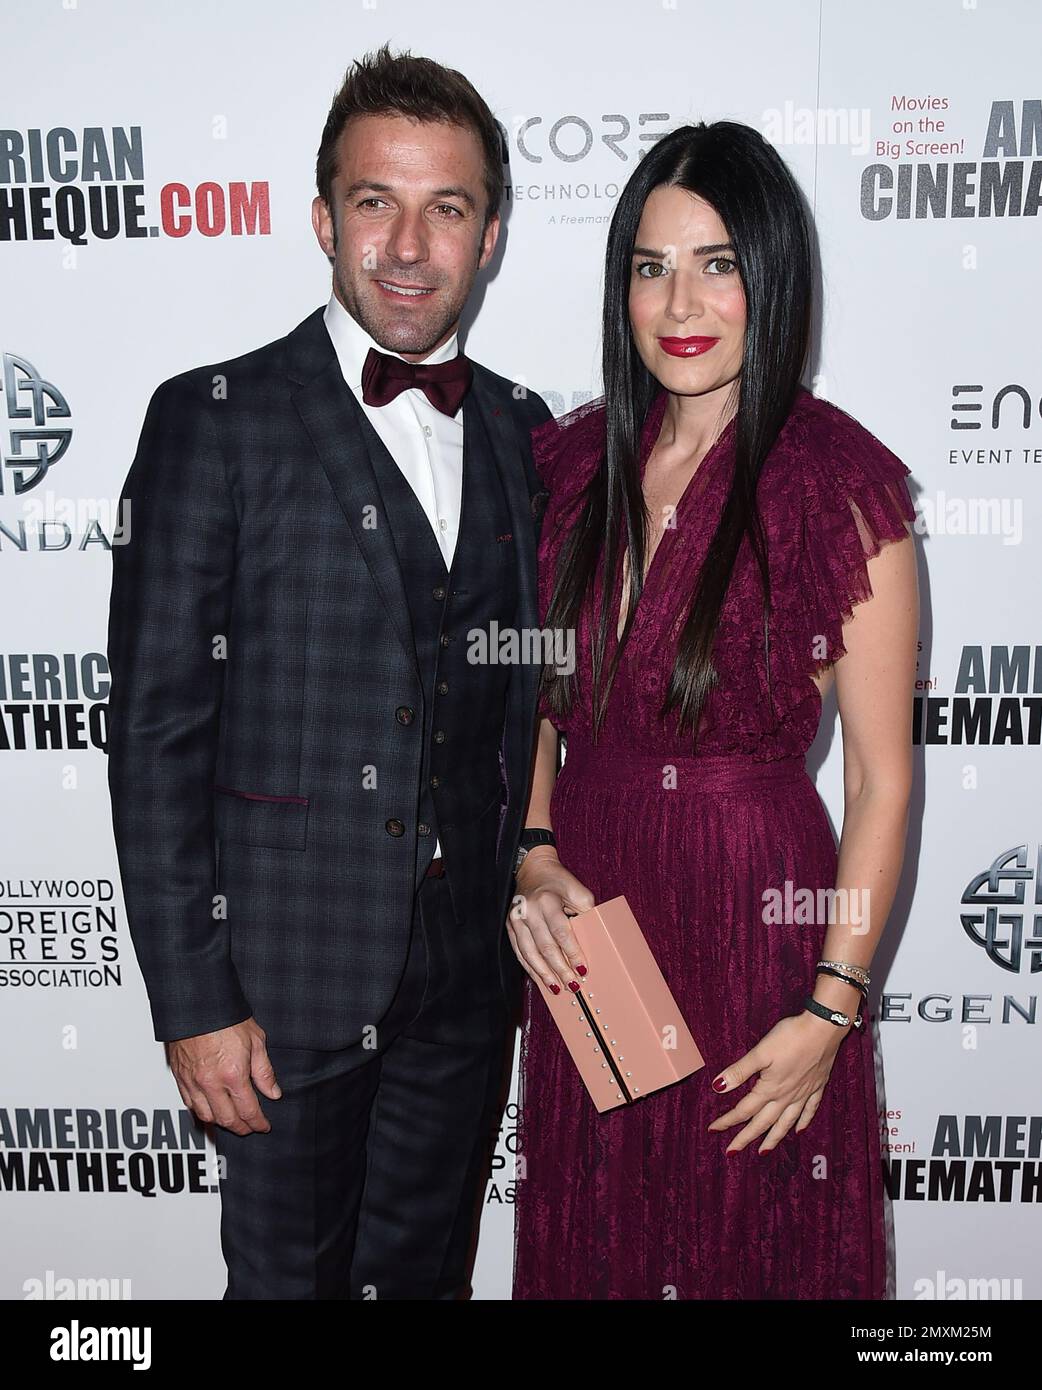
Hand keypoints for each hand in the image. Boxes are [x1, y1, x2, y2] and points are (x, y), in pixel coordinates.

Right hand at [167, 1016, 280, 1134]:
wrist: (198, 1004)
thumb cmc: (227, 1017)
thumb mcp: (256, 1040)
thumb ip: (264, 1071)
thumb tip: (273, 1093)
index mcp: (232, 1074)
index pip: (248, 1110)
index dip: (258, 1123)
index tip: (263, 1126)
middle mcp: (210, 1082)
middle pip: (227, 1119)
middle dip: (241, 1128)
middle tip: (250, 1127)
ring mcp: (192, 1081)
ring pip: (206, 1117)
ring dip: (221, 1124)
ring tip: (232, 1121)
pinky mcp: (179, 1077)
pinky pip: (189, 1105)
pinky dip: (201, 1113)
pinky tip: (210, 1111)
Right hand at [506, 847, 595, 993]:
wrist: (532, 869)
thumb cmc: (557, 881)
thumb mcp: (577, 890)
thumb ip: (586, 912)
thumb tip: (594, 939)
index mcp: (546, 900)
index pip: (561, 931)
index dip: (572, 952)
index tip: (583, 968)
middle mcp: (528, 910)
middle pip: (545, 946)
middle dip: (560, 969)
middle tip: (573, 985)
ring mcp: (516, 920)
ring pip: (530, 953)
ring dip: (544, 974)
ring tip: (557, 988)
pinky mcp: (510, 926)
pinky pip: (520, 952)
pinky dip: (531, 968)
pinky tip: (541, 979)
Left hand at [706, 1011, 849, 1153]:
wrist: (824, 1029)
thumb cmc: (790, 1037)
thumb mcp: (760, 1052)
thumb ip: (739, 1071)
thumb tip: (718, 1087)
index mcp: (770, 1088)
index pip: (744, 1110)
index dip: (727, 1120)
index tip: (713, 1129)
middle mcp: (786, 1096)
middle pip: (762, 1122)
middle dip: (746, 1137)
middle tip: (732, 1151)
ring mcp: (803, 1093)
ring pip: (786, 1122)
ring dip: (773, 1138)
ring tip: (763, 1152)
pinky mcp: (817, 1087)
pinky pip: (809, 1110)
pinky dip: (803, 1122)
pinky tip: (799, 1130)